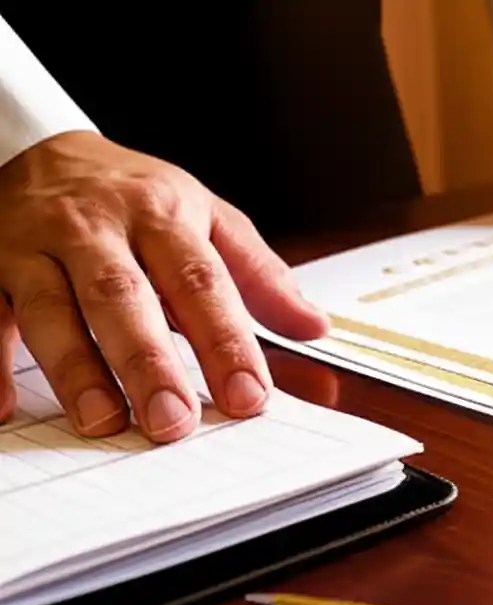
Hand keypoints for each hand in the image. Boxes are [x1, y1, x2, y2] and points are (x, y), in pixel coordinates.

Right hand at [0, 131, 328, 441]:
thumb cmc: (134, 196)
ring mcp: (34, 244)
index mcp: (162, 215)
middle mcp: (97, 226)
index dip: (227, 342)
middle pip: (124, 296)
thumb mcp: (206, 218)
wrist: (37, 147)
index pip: (201, 282)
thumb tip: (314, 327)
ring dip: (77, 370)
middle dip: (149, 362)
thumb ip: (260, 275)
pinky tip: (4, 406)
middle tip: (174, 421)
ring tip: (104, 421)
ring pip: (53, 307)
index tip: (249, 396)